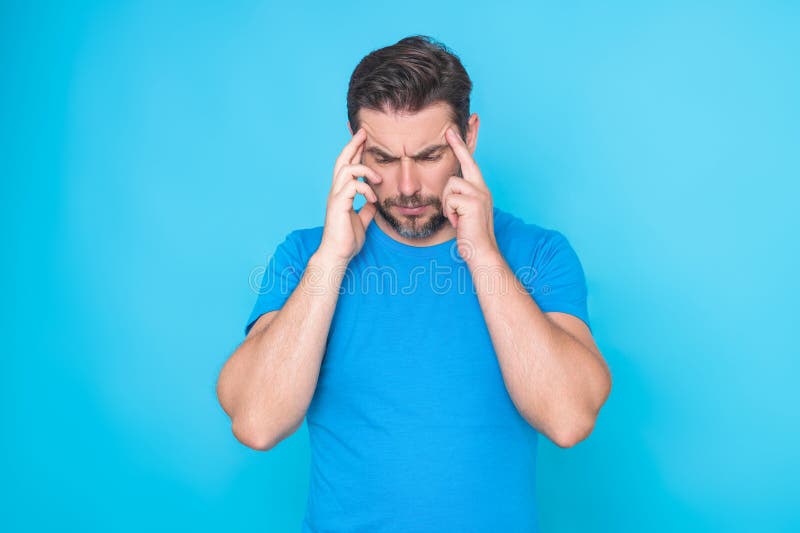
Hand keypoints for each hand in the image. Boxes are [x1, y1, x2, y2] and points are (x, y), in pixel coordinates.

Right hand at [317, 128, 382, 262]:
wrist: (337, 255)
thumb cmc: (347, 239)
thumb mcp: (361, 221)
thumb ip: (366, 209)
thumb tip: (373, 202)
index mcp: (341, 193)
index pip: (347, 165)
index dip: (354, 151)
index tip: (364, 139)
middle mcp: (336, 191)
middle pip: (342, 160)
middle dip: (353, 144)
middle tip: (364, 132)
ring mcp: (335, 197)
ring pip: (346, 169)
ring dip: (364, 169)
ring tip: (378, 178)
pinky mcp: (338, 205)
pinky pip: (351, 186)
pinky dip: (365, 189)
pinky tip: (373, 199)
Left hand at [442, 127, 498, 261]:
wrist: (481, 252)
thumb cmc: (470, 235)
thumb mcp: (464, 212)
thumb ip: (459, 197)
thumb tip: (448, 186)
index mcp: (481, 189)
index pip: (472, 164)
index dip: (463, 147)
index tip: (454, 131)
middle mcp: (483, 189)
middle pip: (467, 161)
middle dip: (458, 145)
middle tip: (448, 130)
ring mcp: (479, 194)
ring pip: (450, 184)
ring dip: (447, 202)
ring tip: (456, 217)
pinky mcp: (473, 202)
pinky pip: (450, 199)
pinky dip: (449, 212)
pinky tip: (457, 222)